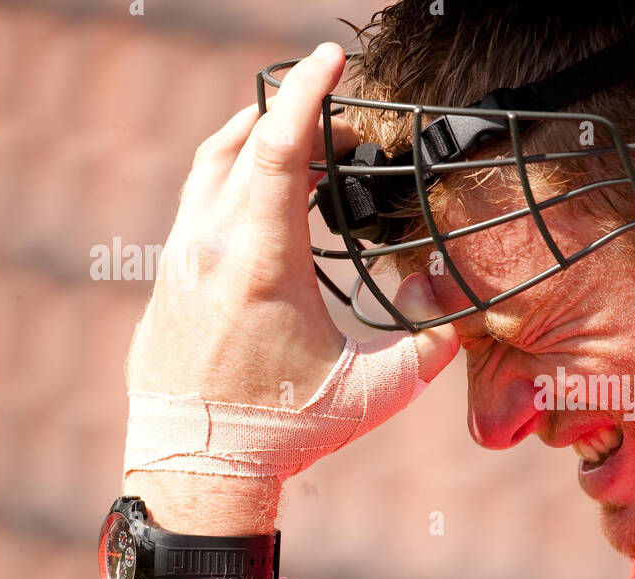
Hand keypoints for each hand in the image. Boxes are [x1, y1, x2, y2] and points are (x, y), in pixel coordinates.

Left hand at [122, 44, 458, 517]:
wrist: (196, 464)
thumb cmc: (284, 430)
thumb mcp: (371, 394)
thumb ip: (427, 353)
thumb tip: (464, 320)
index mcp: (260, 262)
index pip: (277, 149)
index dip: (307, 95)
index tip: (331, 57)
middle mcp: (210, 244)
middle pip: (243, 141)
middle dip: (293, 112)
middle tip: (342, 117)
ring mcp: (182, 254)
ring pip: (212, 164)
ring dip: (257, 137)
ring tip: (304, 140)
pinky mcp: (171, 271)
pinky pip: (200, 196)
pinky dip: (235, 174)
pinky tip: (266, 192)